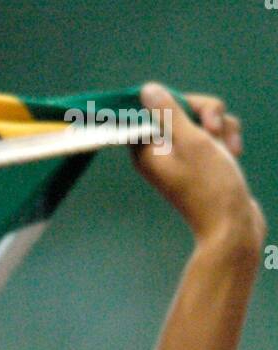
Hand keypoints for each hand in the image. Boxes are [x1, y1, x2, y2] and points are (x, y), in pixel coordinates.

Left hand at [129, 82, 265, 247]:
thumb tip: (146, 91)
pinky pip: (213, 134)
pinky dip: (227, 137)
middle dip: (205, 112)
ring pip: (202, 118)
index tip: (193, 119)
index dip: (178, 103)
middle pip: (180, 108)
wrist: (234, 225)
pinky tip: (235, 152)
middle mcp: (160, 153)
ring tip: (229, 147)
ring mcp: (183, 157)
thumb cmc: (210, 185)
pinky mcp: (203, 161)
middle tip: (213, 129)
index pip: (152, 107)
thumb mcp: (191, 141)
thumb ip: (168, 113)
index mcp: (146, 151)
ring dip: (221, 126)